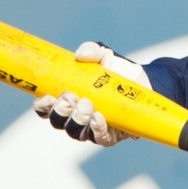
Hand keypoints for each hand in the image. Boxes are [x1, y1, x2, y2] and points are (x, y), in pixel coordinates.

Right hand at [30, 42, 146, 146]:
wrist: (145, 83)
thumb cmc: (117, 70)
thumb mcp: (104, 56)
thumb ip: (92, 50)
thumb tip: (81, 55)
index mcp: (66, 99)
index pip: (45, 108)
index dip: (42, 105)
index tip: (48, 96)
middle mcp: (74, 116)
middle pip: (57, 122)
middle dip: (60, 111)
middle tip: (72, 97)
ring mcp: (90, 128)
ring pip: (75, 132)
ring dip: (78, 119)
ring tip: (88, 104)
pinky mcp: (108, 136)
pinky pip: (98, 138)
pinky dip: (96, 129)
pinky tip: (99, 117)